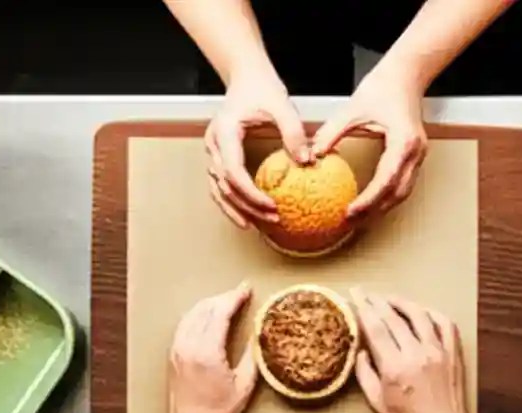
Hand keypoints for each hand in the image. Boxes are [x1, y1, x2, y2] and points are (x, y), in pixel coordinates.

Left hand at [166, 282, 258, 412]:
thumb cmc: (218, 411)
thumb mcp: (244, 384)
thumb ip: (252, 355)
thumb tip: (259, 333)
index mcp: (207, 352)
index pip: (220, 313)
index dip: (234, 298)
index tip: (246, 289)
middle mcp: (188, 346)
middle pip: (205, 308)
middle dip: (224, 297)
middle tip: (241, 293)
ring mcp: (177, 349)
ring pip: (192, 313)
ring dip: (210, 303)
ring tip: (228, 300)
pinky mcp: (172, 353)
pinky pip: (184, 323)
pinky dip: (198, 313)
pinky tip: (209, 314)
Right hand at [204, 63, 308, 229]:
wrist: (247, 77)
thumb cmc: (262, 89)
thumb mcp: (282, 106)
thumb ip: (294, 132)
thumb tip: (307, 160)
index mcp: (225, 131)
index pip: (232, 170)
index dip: (250, 192)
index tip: (271, 205)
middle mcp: (214, 144)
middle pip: (224, 185)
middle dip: (247, 206)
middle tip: (272, 220)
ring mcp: (214, 151)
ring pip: (219, 189)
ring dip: (237, 209)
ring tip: (258, 226)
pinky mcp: (220, 156)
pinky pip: (222, 185)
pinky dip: (233, 202)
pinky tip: (249, 216)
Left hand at [312, 68, 428, 223]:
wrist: (407, 73)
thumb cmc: (384, 86)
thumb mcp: (353, 109)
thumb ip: (332, 133)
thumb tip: (312, 153)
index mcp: (403, 142)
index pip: (386, 180)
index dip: (368, 200)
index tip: (350, 211)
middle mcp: (415, 153)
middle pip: (397, 194)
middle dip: (375, 212)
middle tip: (350, 222)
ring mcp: (419, 155)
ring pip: (403, 192)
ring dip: (382, 208)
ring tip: (360, 218)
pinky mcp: (414, 155)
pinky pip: (403, 183)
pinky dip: (387, 195)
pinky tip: (371, 201)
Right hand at [351, 289, 469, 412]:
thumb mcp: (376, 400)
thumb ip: (364, 372)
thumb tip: (361, 350)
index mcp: (395, 367)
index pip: (376, 327)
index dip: (364, 307)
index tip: (356, 295)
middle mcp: (417, 354)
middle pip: (395, 317)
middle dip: (378, 301)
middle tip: (368, 293)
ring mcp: (438, 352)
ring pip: (420, 314)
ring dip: (403, 302)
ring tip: (390, 299)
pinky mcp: (453, 354)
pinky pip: (445, 324)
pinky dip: (432, 313)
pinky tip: (421, 311)